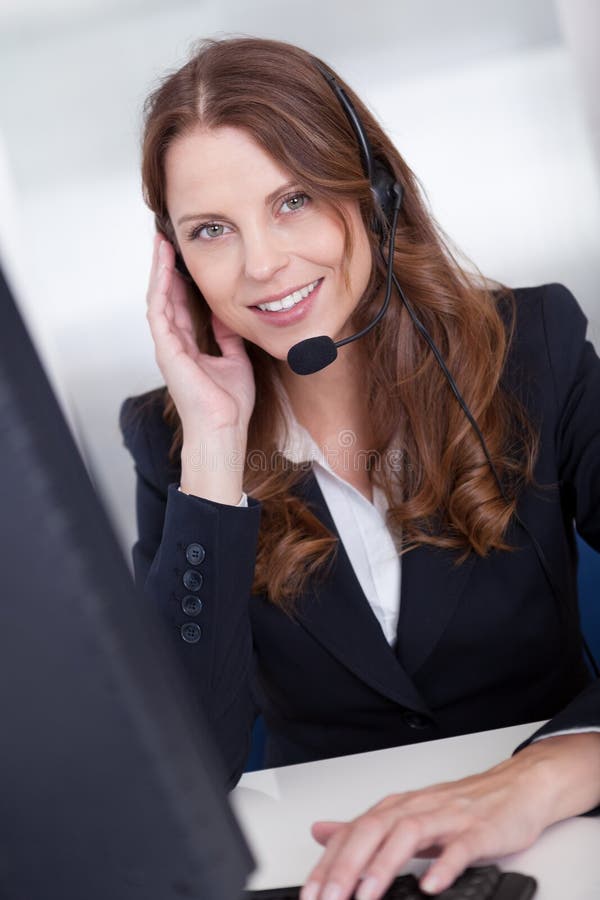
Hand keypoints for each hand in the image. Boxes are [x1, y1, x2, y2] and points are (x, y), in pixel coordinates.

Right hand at [145, 234, 254, 440]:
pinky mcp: (167, 351)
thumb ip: (227, 338)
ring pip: (158, 299)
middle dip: (165, 268)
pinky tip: (164, 269)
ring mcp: (168, 347)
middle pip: (165, 297)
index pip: (180, 305)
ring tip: (160, 245)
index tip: (184, 256)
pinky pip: (160, 313)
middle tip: (165, 240)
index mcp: (187, 347)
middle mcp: (174, 344)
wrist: (224, 429)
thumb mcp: (235, 360)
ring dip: (159, 272)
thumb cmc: (228, 405)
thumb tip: (228, 316)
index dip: (180, 279)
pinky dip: (161, 289)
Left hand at [301, 733, 599, 898]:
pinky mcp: (478, 830)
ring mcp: (447, 817)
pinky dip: (443, 866)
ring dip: (384, 867)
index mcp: (397, 808)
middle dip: (347, 867)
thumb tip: (321, 832)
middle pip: (373, 831)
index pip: (353, 833)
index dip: (328, 863)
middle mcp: (416, 808)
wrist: (516, 787)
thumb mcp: (406, 815)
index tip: (310, 894)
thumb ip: (365, 828)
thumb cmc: (462, 805)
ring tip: (366, 896)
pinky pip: (459, 848)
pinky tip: (430, 886)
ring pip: (408, 836)